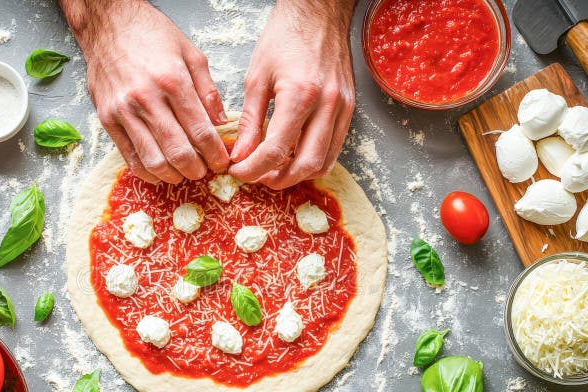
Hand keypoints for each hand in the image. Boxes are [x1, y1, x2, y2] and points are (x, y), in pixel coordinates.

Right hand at [61, 0, 229, 183]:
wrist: (107, 24)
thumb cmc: (151, 35)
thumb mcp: (190, 54)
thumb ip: (208, 91)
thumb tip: (221, 123)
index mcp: (173, 82)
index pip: (201, 132)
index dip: (215, 154)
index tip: (222, 162)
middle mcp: (147, 99)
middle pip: (178, 152)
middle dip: (197, 170)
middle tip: (205, 171)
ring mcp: (123, 112)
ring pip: (154, 161)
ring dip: (174, 175)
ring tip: (184, 173)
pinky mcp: (107, 119)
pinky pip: (129, 157)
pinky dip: (148, 172)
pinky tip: (161, 172)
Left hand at [229, 1, 355, 188]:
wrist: (318, 14)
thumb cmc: (285, 38)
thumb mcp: (256, 78)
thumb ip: (249, 122)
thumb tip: (240, 155)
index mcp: (300, 94)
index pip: (276, 150)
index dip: (253, 168)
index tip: (238, 170)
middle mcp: (327, 105)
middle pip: (305, 165)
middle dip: (277, 179)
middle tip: (256, 177)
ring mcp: (343, 109)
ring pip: (324, 163)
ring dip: (297, 175)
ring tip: (273, 171)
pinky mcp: (349, 110)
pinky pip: (334, 149)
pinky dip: (313, 161)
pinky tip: (293, 156)